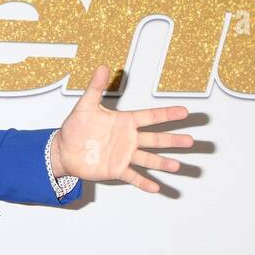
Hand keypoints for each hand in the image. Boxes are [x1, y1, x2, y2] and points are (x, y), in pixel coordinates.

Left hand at [49, 64, 193, 192]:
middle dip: (173, 140)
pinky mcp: (116, 169)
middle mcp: (128, 139)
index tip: (184, 111)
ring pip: (148, 159)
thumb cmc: (76, 127)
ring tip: (177, 165)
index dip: (167, 114)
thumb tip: (103, 67)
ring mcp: (124, 155)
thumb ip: (96, 87)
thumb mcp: (86, 104)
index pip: (150, 116)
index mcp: (125, 122)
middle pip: (155, 139)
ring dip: (162, 163)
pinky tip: (156, 187)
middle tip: (190, 141)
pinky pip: (132, 176)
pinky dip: (144, 182)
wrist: (64, 150)